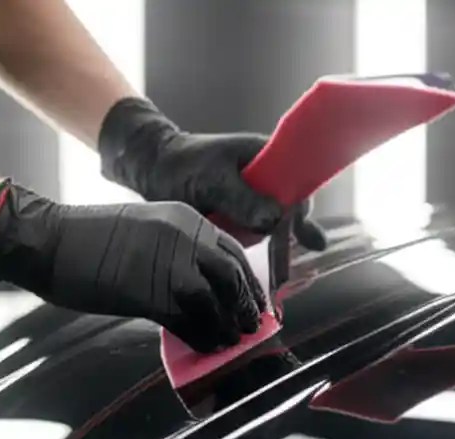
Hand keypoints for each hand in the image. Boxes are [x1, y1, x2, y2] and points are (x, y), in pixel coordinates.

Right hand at [0, 181, 265, 351]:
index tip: (256, 300)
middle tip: (251, 325)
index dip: (248, 280)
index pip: (233, 250)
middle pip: (231, 275)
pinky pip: (187, 321)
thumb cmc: (90, 238)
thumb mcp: (146, 227)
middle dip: (245, 304)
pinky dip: (201, 337)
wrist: (50, 241)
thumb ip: (177, 249)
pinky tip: (206, 346)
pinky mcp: (148, 295)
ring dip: (226, 325)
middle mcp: (183, 238)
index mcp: (184, 219)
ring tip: (231, 340)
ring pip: (214, 301)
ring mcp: (167, 265)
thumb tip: (201, 281)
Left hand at [98, 97, 327, 250]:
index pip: (300, 183)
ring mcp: (257, 197)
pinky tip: (249, 258)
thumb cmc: (182, 167)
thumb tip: (275, 221)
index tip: (298, 235)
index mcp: (269, 156)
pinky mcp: (244, 215)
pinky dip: (253, 246)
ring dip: (271, 244)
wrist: (153, 169)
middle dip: (290, 233)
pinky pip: (257, 233)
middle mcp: (269, 177)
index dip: (301, 210)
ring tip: (267, 265)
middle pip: (293, 209)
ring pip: (276, 225)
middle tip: (280, 260)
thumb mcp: (212, 182)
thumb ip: (243, 200)